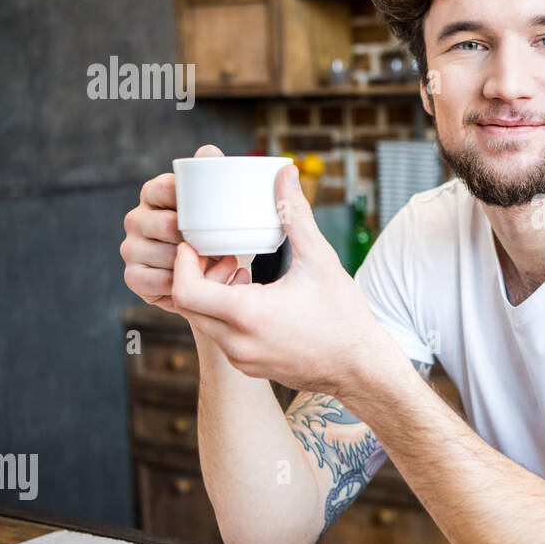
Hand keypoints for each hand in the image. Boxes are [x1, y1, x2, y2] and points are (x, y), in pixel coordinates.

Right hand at [121, 144, 249, 313]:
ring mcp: (130, 248)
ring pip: (163, 255)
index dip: (185, 200)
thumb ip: (211, 173)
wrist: (208, 272)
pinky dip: (180, 285)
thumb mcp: (215, 201)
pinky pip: (156, 281)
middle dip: (196, 238)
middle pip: (165, 224)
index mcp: (153, 194)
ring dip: (193, 265)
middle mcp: (136, 219)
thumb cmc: (212, 230)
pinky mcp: (132, 276)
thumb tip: (209, 152)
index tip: (210, 212)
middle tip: (222, 246)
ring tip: (216, 265)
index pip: (162, 188)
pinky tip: (195, 282)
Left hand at [169, 164, 401, 397]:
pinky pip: (222, 337)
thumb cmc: (344, 316)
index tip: (195, 244)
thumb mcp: (320, 260)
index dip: (183, 263)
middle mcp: (237, 342)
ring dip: (211, 296)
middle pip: (188, 305)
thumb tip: (285, 174)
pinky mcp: (249, 367)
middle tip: (218, 254)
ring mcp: (241, 359)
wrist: (361, 368)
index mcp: (248, 314)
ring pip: (204, 322)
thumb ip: (295, 215)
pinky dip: (226, 314)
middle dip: (195, 276)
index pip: (185, 290)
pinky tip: (253, 297)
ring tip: (238, 272)